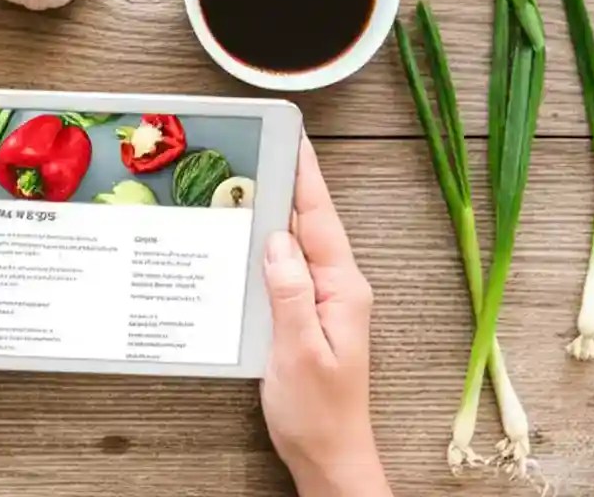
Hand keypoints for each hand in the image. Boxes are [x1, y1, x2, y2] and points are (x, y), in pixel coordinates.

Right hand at [260, 136, 391, 496]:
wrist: (328, 454)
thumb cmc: (318, 412)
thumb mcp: (299, 351)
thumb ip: (289, 293)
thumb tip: (277, 241)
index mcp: (343, 290)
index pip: (319, 220)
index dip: (305, 177)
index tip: (292, 139)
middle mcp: (338, 288)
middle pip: (309, 223)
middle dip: (288, 182)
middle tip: (264, 146)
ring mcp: (325, 300)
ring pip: (297, 244)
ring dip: (276, 212)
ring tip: (252, 179)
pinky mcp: (308, 314)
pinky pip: (288, 269)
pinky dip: (268, 247)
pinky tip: (249, 240)